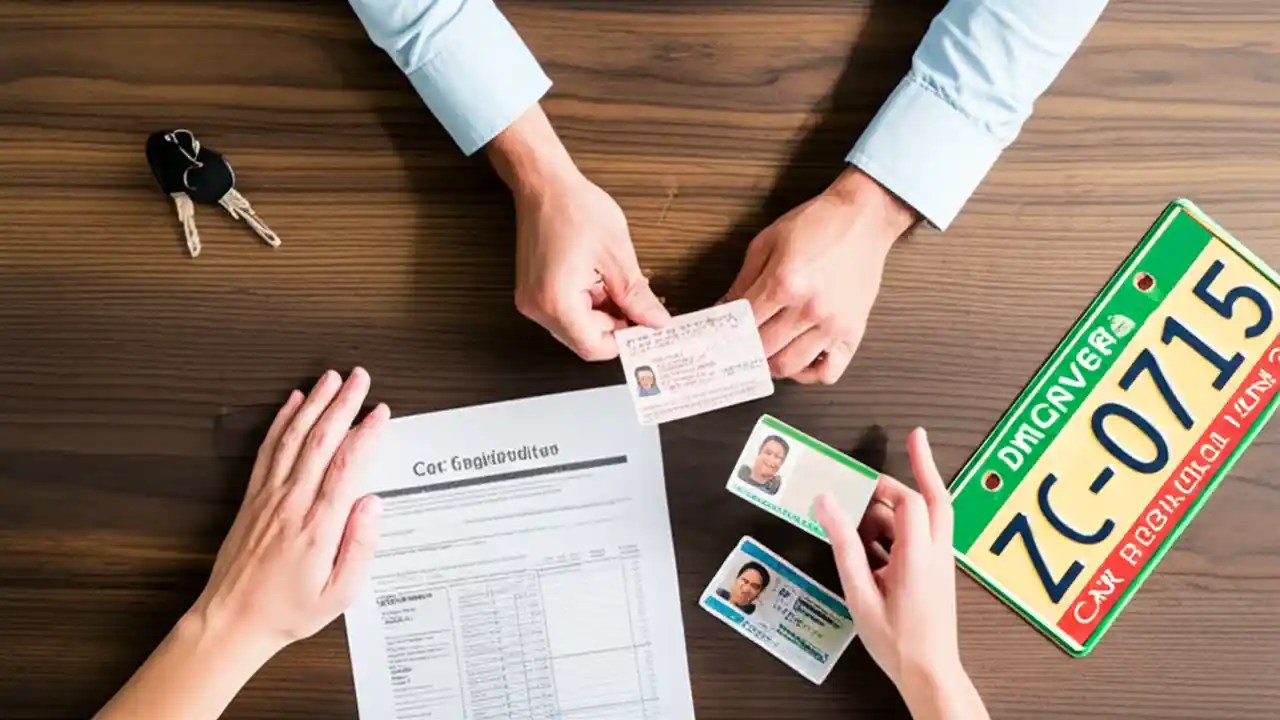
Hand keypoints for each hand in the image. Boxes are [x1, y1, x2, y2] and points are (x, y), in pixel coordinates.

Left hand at [192, 367, 388, 651]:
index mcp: (319, 527)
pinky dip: (282, 422)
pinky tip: (292, 403)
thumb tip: (373, 503)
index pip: (348, 466)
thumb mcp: (340, 594)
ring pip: (295, 437)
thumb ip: (361, 546)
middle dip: (343, 403)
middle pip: (321, 440)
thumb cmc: (288, 611)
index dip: (366, 433)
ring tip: (331, 379)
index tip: (381, 412)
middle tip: (360, 378)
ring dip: (314, 403)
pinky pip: (269, 450)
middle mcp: (292, 504)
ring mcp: (269, 497)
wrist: (233, 621)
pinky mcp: (253, 498)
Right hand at [489, 105, 669, 360]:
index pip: (593, 347)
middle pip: (584, 339)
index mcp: (557, 302)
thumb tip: (655, 321)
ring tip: (617, 283)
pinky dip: (587, 302)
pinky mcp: (533, 291)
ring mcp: (532, 300)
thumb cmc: (574, 208)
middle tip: (639, 304)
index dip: (623, 341)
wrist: (543, 184)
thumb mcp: (618, 256)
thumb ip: (637, 297)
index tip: (645, 329)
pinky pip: (565, 311)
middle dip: (615, 324)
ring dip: (602, 312)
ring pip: (576, 326)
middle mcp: (538, 307)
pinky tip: (601, 279)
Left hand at [726, 168, 915, 383]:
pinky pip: (829, 372)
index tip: (720, 336)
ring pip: (790, 365)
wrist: (864, 217)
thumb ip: (743, 280)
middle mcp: (808, 308)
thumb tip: (723, 308)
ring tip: (765, 354)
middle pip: (763, 348)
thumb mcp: (767, 242)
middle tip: (738, 346)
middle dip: (745, 349)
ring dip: (771, 365)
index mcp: (784, 282)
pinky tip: (800, 361)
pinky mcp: (853, 331)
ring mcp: (832, 324)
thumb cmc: (818, 224)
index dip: (727, 332)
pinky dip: (810, 375)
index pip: (744, 322)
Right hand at [816, 428, 987, 719]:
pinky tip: (877, 542)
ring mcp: (942, 562)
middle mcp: (938, 553)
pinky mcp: (939, 572)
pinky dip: (905, 526)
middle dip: (923, 466)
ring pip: (932, 515)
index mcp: (920, 555)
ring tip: (867, 510)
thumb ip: (843, 544)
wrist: (929, 673)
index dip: (883, 485)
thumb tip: (827, 504)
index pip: (910, 501)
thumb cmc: (895, 641)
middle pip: (937, 497)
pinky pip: (927, 535)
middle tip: (913, 439)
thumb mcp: (859, 592)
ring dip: (903, 504)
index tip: (852, 482)